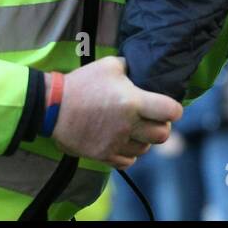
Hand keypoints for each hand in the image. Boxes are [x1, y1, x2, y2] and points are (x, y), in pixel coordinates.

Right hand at [51, 57, 182, 168]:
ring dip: (144, 140)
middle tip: (153, 119)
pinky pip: (128, 161)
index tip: (168, 108)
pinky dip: (129, 153)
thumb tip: (143, 71)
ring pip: (145, 149)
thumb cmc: (82, 83)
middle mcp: (127, 125)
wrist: (53, 107)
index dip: (174, 110)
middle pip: (162, 135)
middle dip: (161, 126)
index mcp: (132, 102)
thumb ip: (131, 68)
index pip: (171, 112)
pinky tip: (123, 141)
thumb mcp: (110, 66)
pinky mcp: (103, 155)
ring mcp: (115, 142)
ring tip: (135, 129)